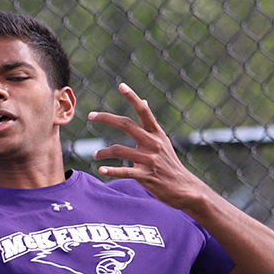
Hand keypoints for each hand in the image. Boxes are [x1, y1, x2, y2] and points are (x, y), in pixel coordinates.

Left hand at [87, 83, 210, 211]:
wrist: (183, 188)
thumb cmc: (168, 164)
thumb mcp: (162, 141)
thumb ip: (149, 125)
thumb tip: (144, 102)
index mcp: (156, 133)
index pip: (144, 111)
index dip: (133, 97)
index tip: (121, 85)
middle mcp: (153, 143)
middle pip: (126, 125)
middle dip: (107, 118)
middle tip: (91, 115)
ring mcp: (149, 159)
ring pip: (119, 149)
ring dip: (103, 152)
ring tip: (94, 155)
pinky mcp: (146, 176)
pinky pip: (124, 171)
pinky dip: (111, 170)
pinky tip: (101, 170)